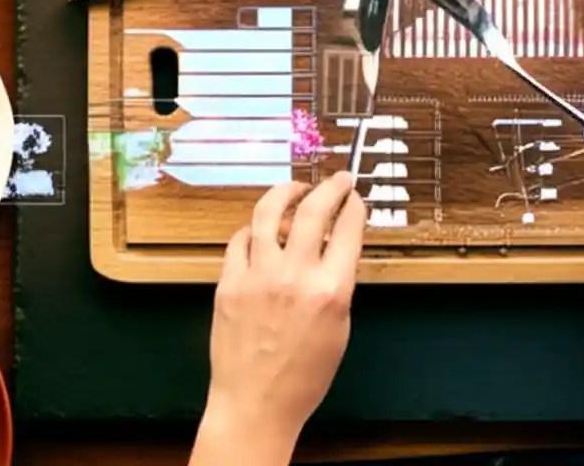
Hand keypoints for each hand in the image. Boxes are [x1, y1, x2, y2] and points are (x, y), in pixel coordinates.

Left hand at [194, 172, 365, 464]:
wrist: (256, 403)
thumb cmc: (304, 376)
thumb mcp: (340, 328)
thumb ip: (338, 284)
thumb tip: (336, 248)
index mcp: (331, 290)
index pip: (347, 228)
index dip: (354, 205)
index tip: (355, 197)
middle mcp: (295, 276)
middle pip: (313, 209)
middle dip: (329, 187)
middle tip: (337, 180)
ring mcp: (257, 277)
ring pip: (268, 213)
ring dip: (285, 193)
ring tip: (294, 188)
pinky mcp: (228, 284)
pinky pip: (240, 240)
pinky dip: (253, 229)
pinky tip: (260, 230)